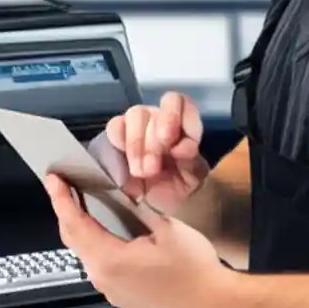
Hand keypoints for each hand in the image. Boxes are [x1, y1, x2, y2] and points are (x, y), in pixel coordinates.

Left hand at [44, 173, 235, 307]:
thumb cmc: (194, 269)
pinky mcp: (123, 296)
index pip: (75, 223)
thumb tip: (123, 198)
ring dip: (82, 228)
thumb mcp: (166, 227)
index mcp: (110, 260)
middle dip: (66, 211)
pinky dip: (96, 243)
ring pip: (86, 253)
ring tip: (82, 203)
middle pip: (74, 240)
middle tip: (63, 186)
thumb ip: (138, 211)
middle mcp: (104, 278)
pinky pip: (101, 265)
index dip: (61, 198)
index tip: (53, 179)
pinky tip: (106, 230)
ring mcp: (112, 290)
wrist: (213, 305)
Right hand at [107, 91, 208, 214]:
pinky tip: (125, 161)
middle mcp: (161, 118)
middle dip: (155, 141)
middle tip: (154, 168)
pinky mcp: (118, 136)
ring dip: (137, 145)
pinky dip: (120, 142)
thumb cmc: (179, 185)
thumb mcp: (193, 177)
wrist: (159, 203)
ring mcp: (138, 124)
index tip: (176, 149)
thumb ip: (191, 160)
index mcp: (183, 123)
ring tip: (142, 172)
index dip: (179, 120)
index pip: (181, 103)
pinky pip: (115, 126)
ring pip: (136, 114)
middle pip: (155, 112)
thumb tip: (180, 149)